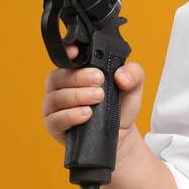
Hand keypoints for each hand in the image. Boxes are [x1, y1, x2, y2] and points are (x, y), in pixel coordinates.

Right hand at [42, 42, 146, 160]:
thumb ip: (133, 74)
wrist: (121, 135)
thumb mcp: (133, 87)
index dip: (66, 53)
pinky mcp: (55, 126)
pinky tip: (86, 114)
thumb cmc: (120, 107)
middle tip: (99, 80)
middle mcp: (61, 88)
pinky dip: (71, 115)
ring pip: (56, 98)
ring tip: (98, 98)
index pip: (64, 59)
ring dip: (77, 96)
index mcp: (75, 72)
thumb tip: (121, 75)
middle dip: (79, 78)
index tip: (76, 53)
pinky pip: (55, 119)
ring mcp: (55, 107)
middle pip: (58, 77)